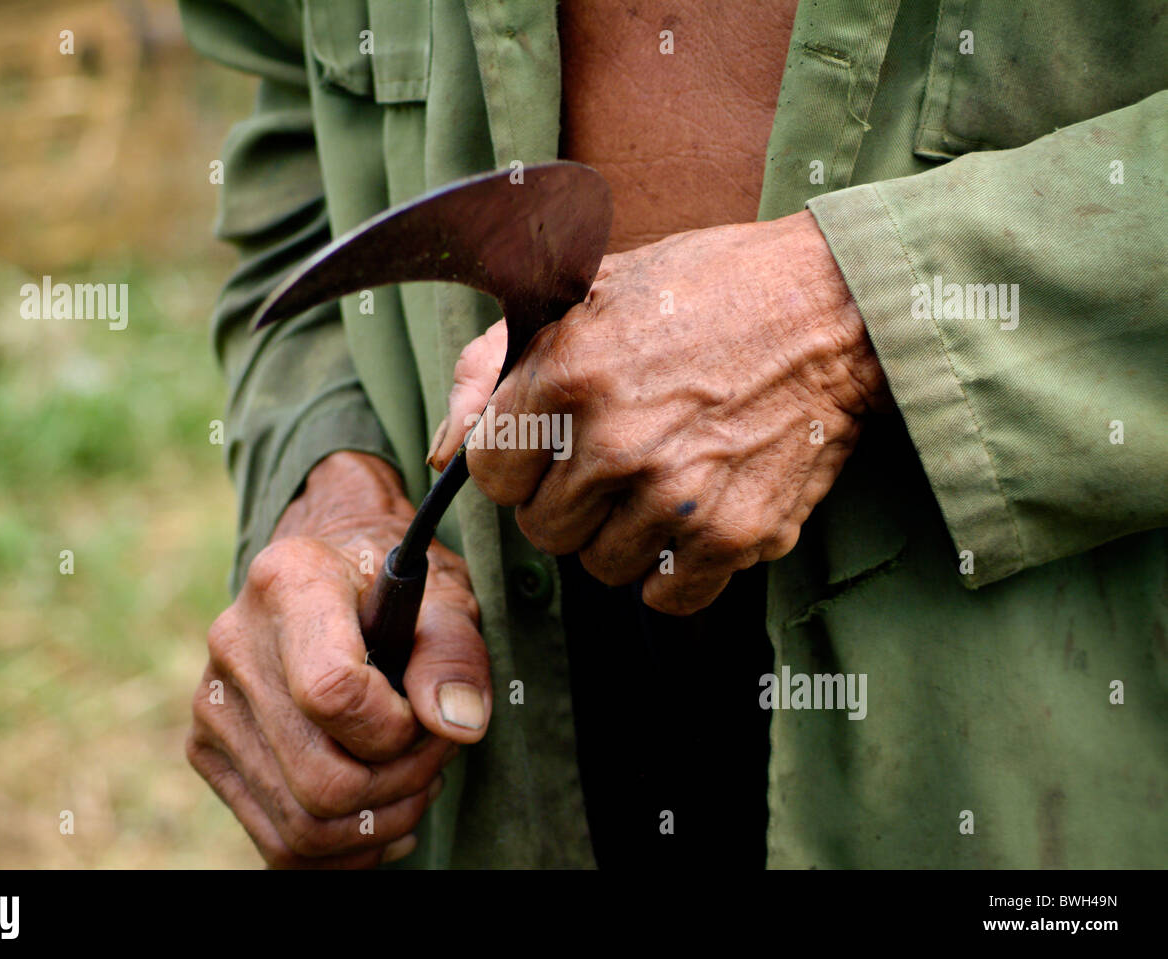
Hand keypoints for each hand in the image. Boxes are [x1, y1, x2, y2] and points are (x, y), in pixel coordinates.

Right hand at [187, 452, 490, 867]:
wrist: (333, 583)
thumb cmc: (396, 593)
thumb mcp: (444, 600)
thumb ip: (454, 656)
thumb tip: (456, 725)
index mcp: (289, 583)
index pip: (333, 692)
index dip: (396, 727)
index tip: (421, 710)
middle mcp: (235, 642)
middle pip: (322, 779)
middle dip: (402, 784)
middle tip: (437, 753)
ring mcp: (214, 704)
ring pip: (303, 826)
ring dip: (381, 823)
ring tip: (417, 781)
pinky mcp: (208, 752)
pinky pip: (279, 844)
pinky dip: (345, 851)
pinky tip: (384, 817)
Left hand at [428, 211, 889, 615]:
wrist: (833, 306)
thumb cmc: (705, 290)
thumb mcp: (588, 293)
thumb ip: (494, 367)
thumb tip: (442, 450)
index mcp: (566, 373)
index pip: (489, 473)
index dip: (515, 461)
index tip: (550, 445)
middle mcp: (614, 441)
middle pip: (541, 529)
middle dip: (567, 500)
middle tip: (613, 459)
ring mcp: (675, 494)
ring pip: (600, 567)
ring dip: (620, 536)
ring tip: (660, 481)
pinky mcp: (734, 533)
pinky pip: (666, 598)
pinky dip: (672, 572)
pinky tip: (690, 519)